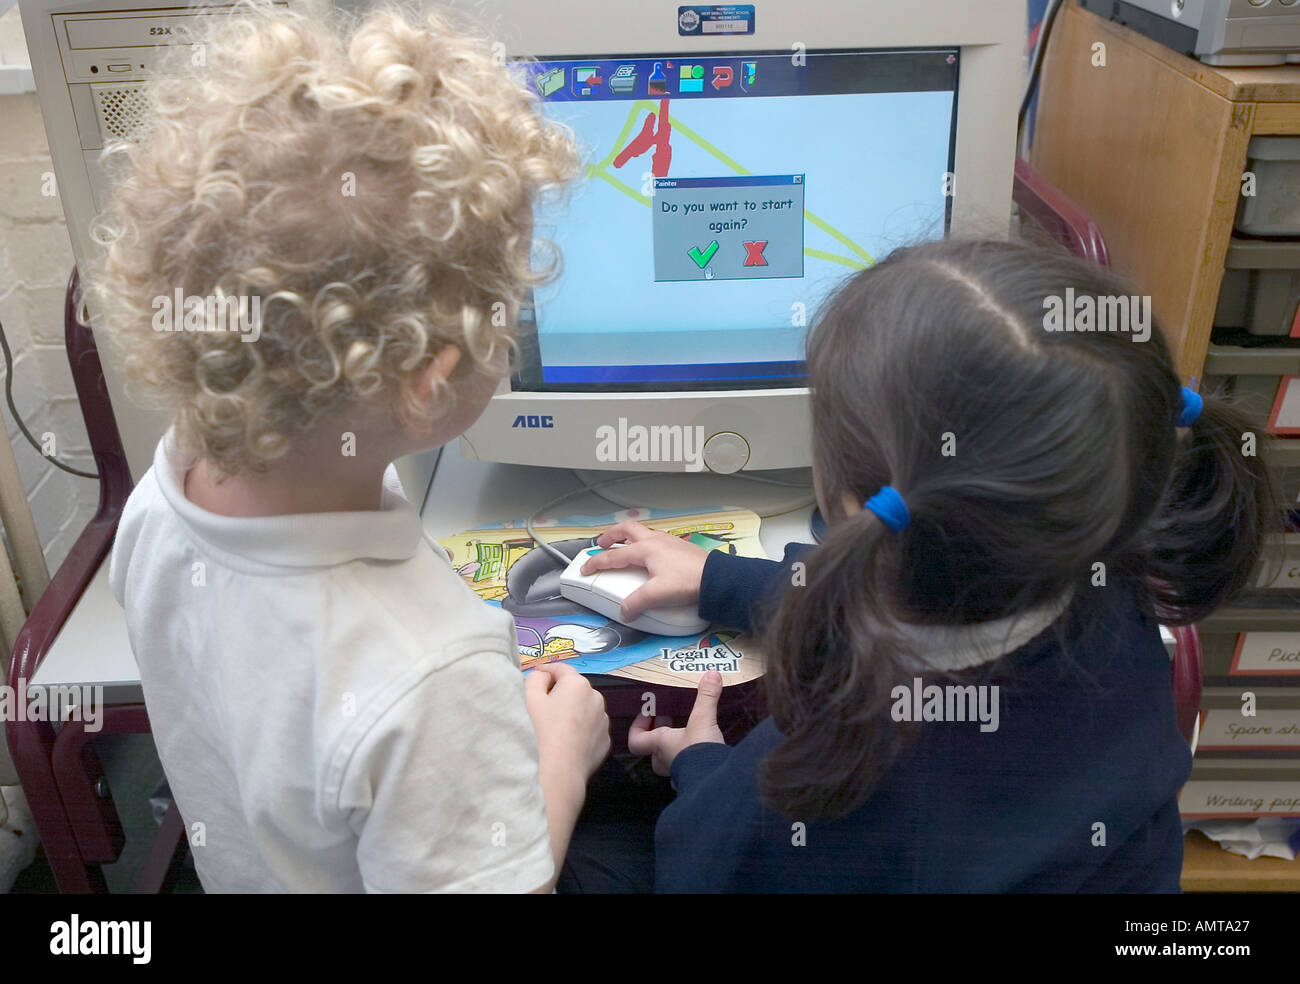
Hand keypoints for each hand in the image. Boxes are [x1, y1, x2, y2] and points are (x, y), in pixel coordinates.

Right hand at [526, 662, 609, 778]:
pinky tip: (568, 740)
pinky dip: (581, 729)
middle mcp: (596, 697)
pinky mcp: (605, 739)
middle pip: (575, 688)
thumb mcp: (531, 699)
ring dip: (573, 711)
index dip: (547, 670)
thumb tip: (543, 675)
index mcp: (577, 684)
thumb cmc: (543, 732)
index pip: (562, 669)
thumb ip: (536, 679)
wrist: (561, 769)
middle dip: (561, 693)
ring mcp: (603, 719)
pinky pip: (591, 727)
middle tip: (544, 706)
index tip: (538, 675)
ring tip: (557, 727)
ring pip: (585, 708)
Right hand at [581, 520, 708, 620]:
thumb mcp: (657, 594)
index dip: (596, 563)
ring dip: (628, 535)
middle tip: (601, 544)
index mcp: (644, 550)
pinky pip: (655, 537)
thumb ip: (636, 603)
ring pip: (642, 531)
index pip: (613, 556)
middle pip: (626, 529)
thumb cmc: (687, 581)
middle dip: (610, 535)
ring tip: (622, 545)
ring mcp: (667, 540)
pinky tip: (649, 553)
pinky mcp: (679, 546)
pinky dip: (644, 540)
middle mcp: (654, 540)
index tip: (585, 569)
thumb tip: (624, 612)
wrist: (715, 578)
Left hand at [627, 671, 725, 775]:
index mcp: (661, 744)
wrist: (716, 783)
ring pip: (669, 759)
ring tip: (689, 730)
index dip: (637, 727)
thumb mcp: (704, 720)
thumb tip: (711, 674)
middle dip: (660, 733)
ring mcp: (679, 771)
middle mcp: (666, 759)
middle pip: (653, 749)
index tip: (648, 713)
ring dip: (675, 745)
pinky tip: (704, 748)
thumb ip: (707, 697)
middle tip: (670, 718)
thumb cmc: (700, 754)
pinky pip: (686, 767)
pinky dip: (691, 757)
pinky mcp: (695, 777)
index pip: (636, 740)